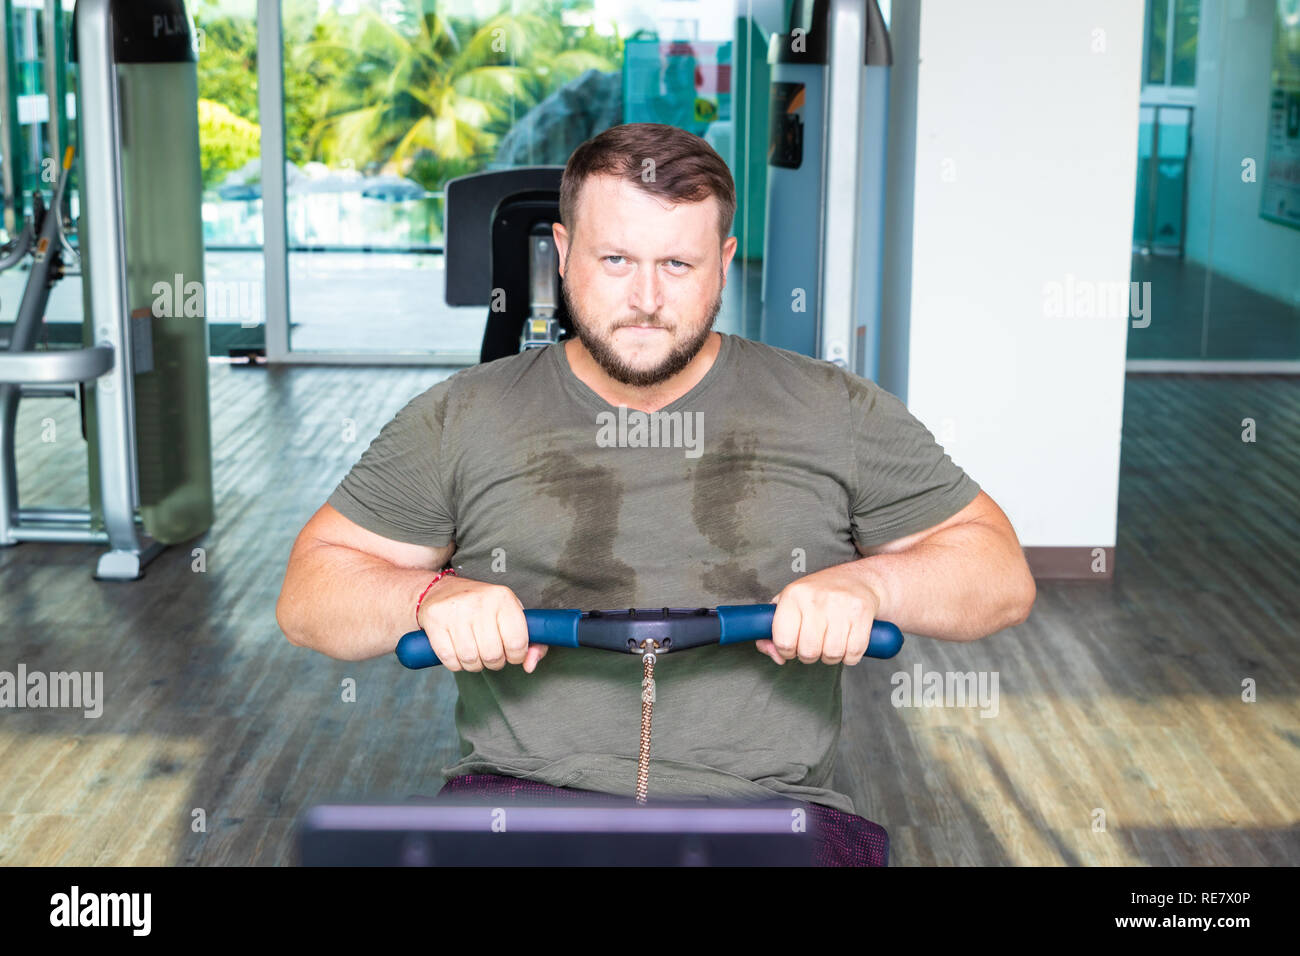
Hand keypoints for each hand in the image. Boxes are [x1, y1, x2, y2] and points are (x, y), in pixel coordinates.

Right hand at [416, 576, 547, 672]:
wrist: (442, 591)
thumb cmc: (483, 608)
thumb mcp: (511, 615)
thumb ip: (532, 641)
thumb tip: (530, 665)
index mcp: (503, 598)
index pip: (518, 642)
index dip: (516, 656)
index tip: (511, 653)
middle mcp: (480, 602)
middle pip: (493, 655)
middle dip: (495, 662)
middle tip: (491, 653)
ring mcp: (456, 611)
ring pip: (471, 660)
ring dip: (475, 665)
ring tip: (475, 653)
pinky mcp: (435, 621)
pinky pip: (450, 659)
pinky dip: (456, 664)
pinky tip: (458, 652)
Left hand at [756, 564, 883, 665]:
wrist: (858, 579)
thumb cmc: (818, 596)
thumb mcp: (790, 604)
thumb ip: (771, 632)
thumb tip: (776, 656)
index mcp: (793, 595)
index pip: (783, 641)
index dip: (786, 651)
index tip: (792, 647)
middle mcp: (816, 599)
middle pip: (808, 652)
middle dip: (810, 656)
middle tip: (814, 645)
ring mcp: (841, 606)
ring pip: (832, 655)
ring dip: (831, 657)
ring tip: (830, 643)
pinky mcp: (861, 613)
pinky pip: (853, 653)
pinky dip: (850, 657)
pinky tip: (847, 643)